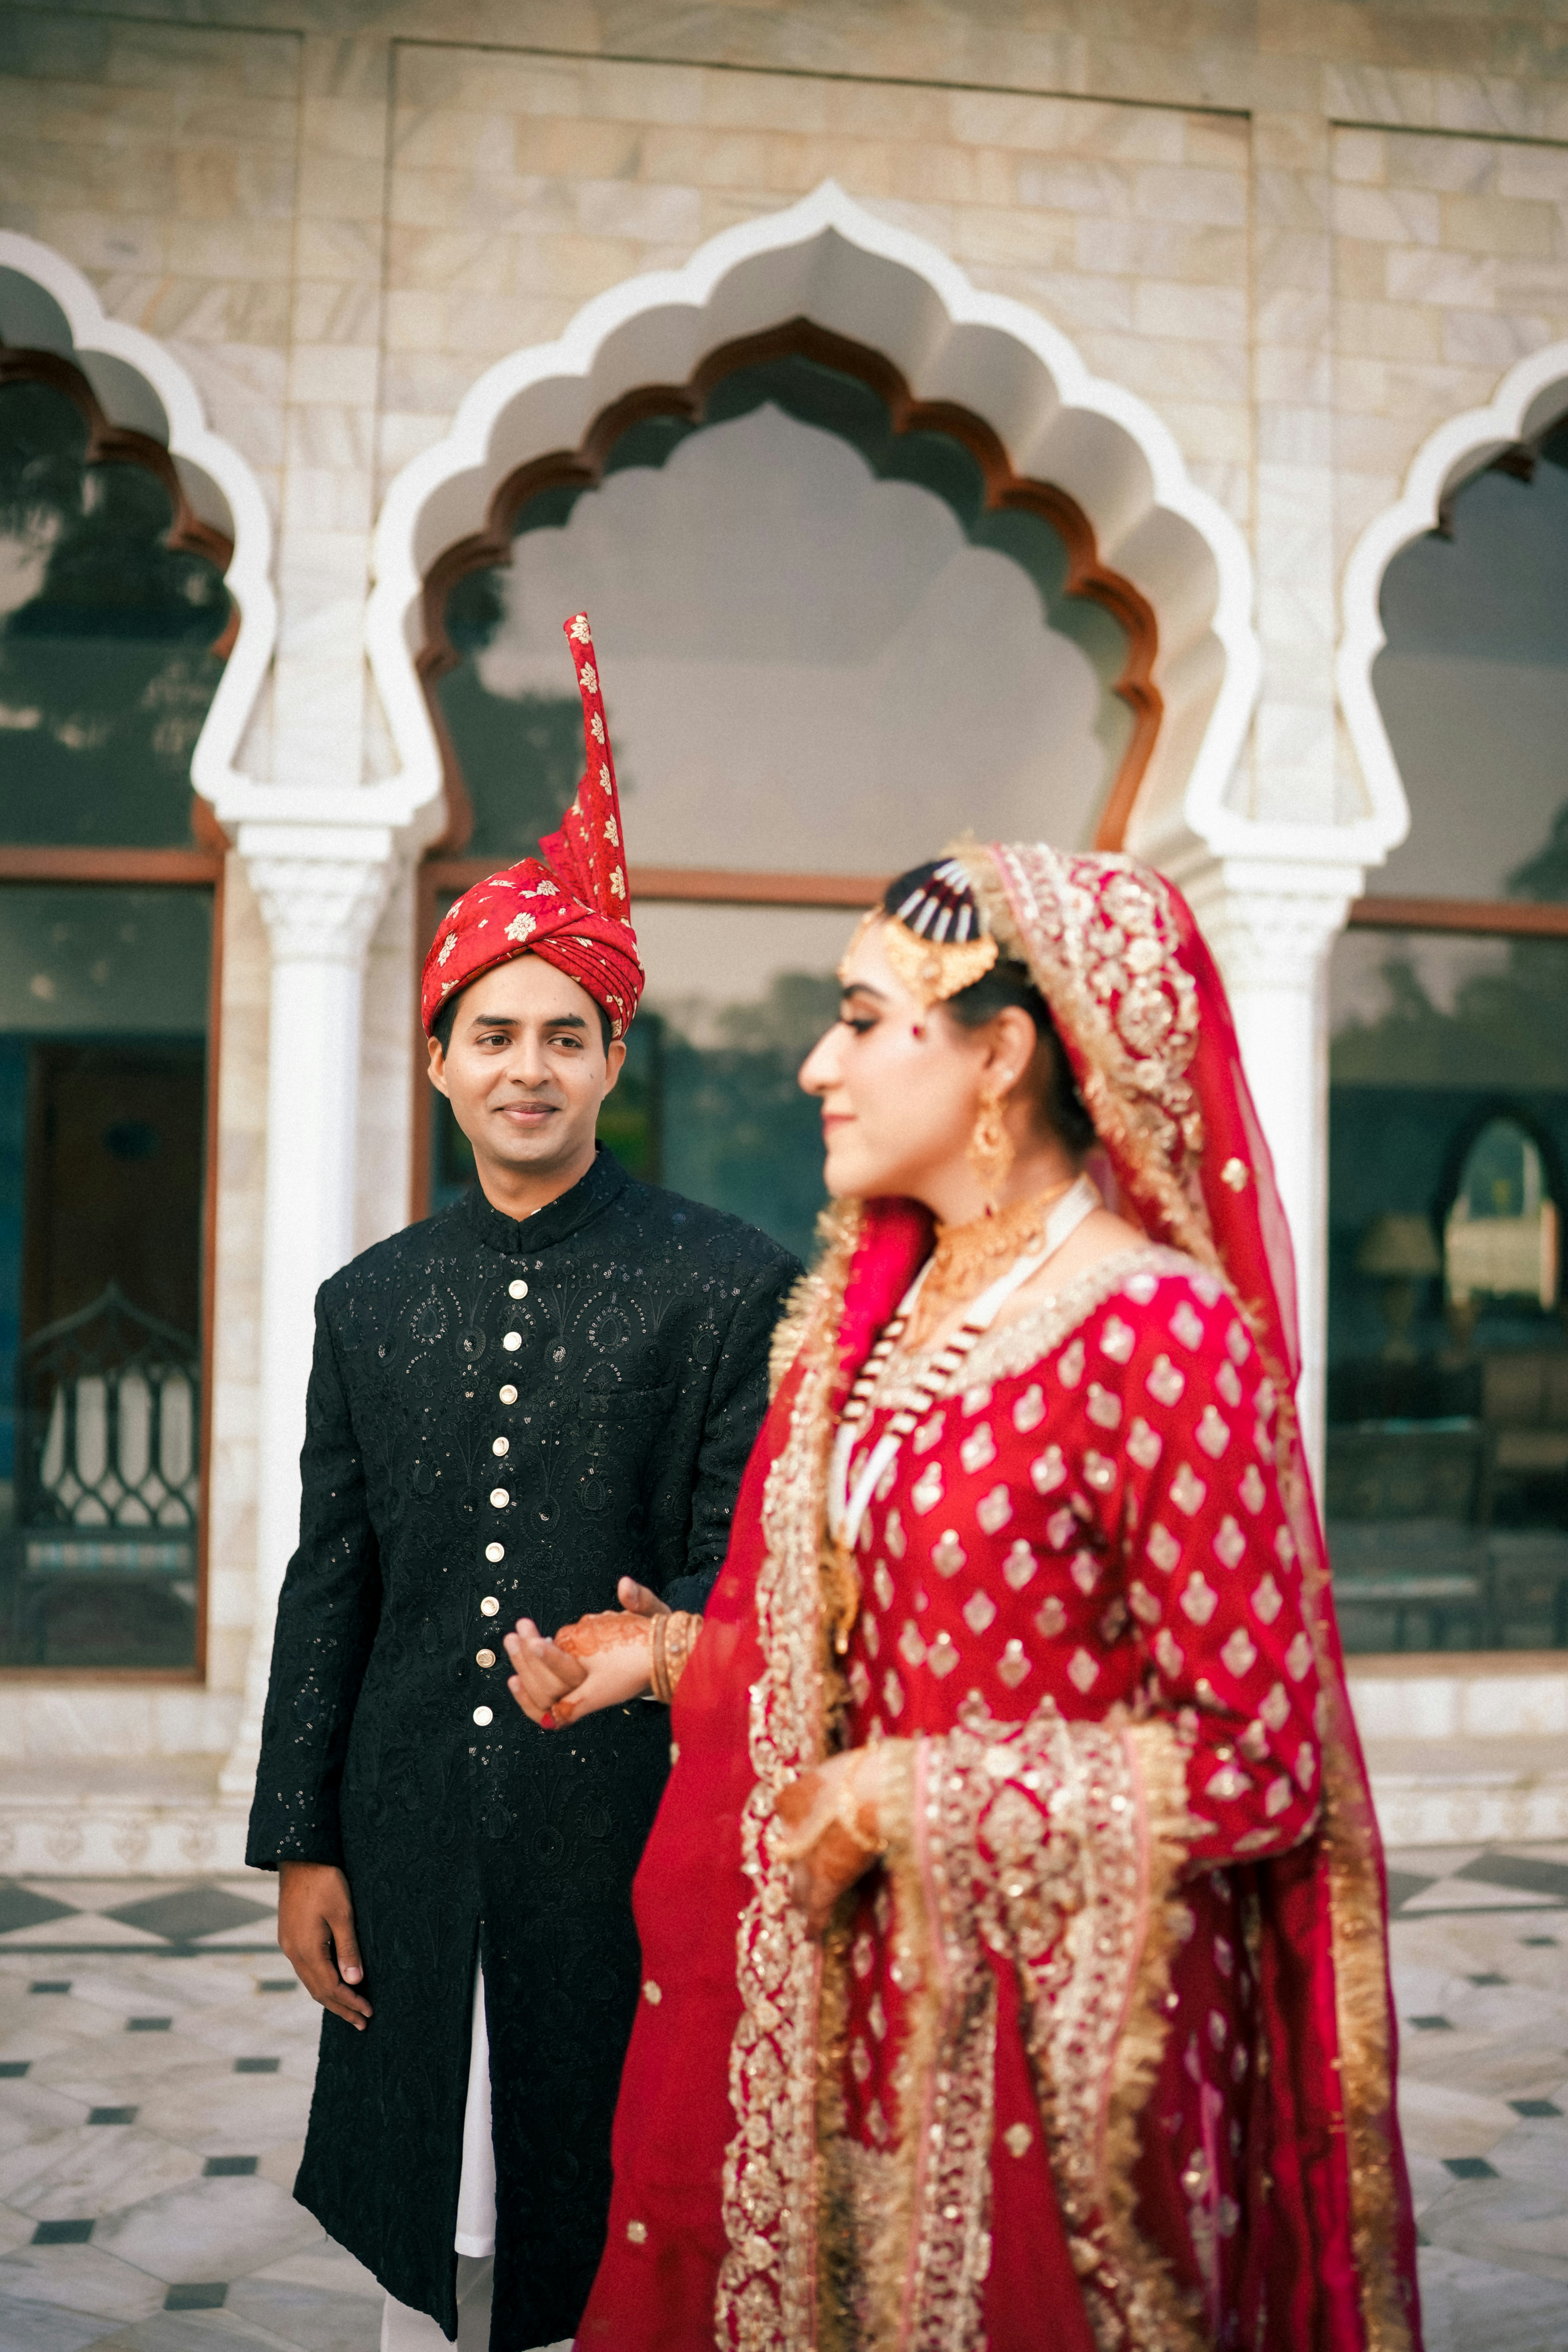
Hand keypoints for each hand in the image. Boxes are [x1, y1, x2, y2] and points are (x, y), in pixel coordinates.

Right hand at [277, 1861, 371, 2029]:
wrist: (300, 1858)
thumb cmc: (325, 1882)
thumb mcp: (342, 1914)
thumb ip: (348, 1949)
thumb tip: (355, 1982)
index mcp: (307, 1950)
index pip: (331, 1988)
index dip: (350, 2003)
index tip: (369, 2013)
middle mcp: (294, 1952)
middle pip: (318, 1990)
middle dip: (341, 2008)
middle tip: (362, 2022)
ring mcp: (289, 1944)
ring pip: (310, 1981)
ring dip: (330, 1997)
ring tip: (349, 2009)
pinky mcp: (290, 1936)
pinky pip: (305, 1969)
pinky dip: (320, 1981)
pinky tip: (331, 1983)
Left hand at [504, 1599, 653, 1727]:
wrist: (660, 1661)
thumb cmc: (654, 1639)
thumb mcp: (654, 1615)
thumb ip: (641, 1600)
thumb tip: (625, 1584)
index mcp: (610, 1677)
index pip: (573, 1673)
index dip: (551, 1659)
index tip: (535, 1641)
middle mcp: (594, 1691)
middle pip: (552, 1687)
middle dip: (529, 1658)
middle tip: (517, 1633)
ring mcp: (584, 1694)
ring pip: (545, 1696)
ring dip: (524, 1668)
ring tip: (512, 1641)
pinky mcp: (575, 1692)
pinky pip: (546, 1708)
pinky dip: (528, 1698)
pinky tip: (514, 1680)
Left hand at [774, 1747, 889, 1937]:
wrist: (879, 1789)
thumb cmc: (871, 1772)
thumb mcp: (848, 1771)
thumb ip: (844, 1785)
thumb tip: (861, 1782)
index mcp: (792, 1798)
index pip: (787, 1818)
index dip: (797, 1831)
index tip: (805, 1838)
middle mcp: (790, 1830)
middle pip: (788, 1857)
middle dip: (795, 1869)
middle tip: (797, 1884)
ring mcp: (805, 1858)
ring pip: (798, 1885)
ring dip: (802, 1899)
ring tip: (804, 1913)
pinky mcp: (824, 1881)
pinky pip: (816, 1908)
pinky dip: (815, 1923)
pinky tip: (813, 1935)